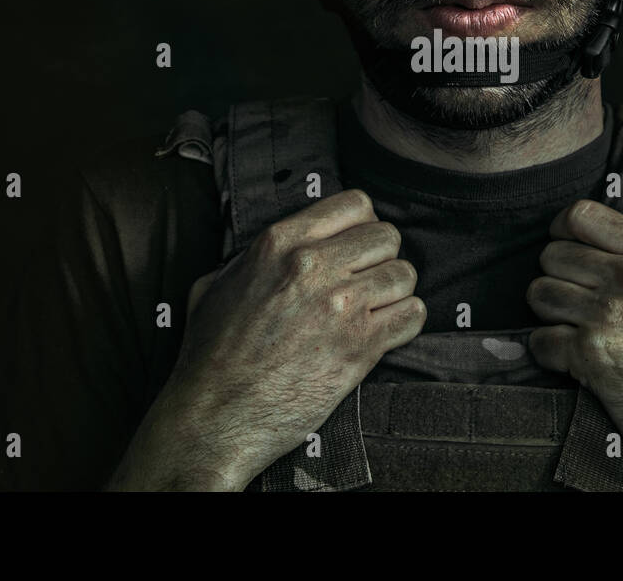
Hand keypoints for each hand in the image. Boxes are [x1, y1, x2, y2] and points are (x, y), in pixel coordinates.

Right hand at [108, 188, 425, 490]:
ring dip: (394, 292)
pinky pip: (412, 315)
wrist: (214, 418)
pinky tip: (384, 331)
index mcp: (279, 243)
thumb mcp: (217, 283)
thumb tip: (286, 245)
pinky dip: (405, 322)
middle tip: (364, 281)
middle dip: (380, 258)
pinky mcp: (361, 347)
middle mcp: (313, 267)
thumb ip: (255, 255)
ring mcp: (341, 307)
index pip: (355, 203)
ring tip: (373, 309)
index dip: (361, 223)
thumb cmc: (210, 355)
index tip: (355, 244)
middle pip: (387, 236)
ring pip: (404, 275)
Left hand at [527, 199, 622, 490]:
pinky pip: (541, 342)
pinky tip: (571, 362)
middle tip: (572, 302)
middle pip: (553, 255)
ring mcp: (609, 317)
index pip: (584, 216)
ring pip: (539, 294)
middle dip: (557, 277)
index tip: (565, 247)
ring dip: (549, 314)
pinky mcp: (592, 359)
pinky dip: (548, 353)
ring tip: (570, 330)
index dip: (564, 231)